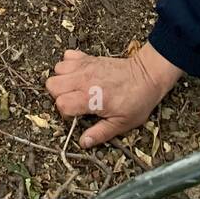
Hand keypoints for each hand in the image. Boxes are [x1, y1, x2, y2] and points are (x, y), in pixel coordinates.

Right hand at [45, 42, 181, 147]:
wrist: (147, 76)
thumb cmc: (136, 101)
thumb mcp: (121, 124)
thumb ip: (100, 133)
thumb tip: (83, 142)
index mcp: (90, 98)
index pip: (61, 104)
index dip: (65, 112)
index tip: (76, 115)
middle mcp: (83, 80)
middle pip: (52, 85)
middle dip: (58, 95)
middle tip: (73, 101)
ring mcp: (85, 66)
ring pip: (57, 69)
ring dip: (62, 79)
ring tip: (75, 88)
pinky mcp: (89, 58)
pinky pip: (67, 56)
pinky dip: (69, 64)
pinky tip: (79, 74)